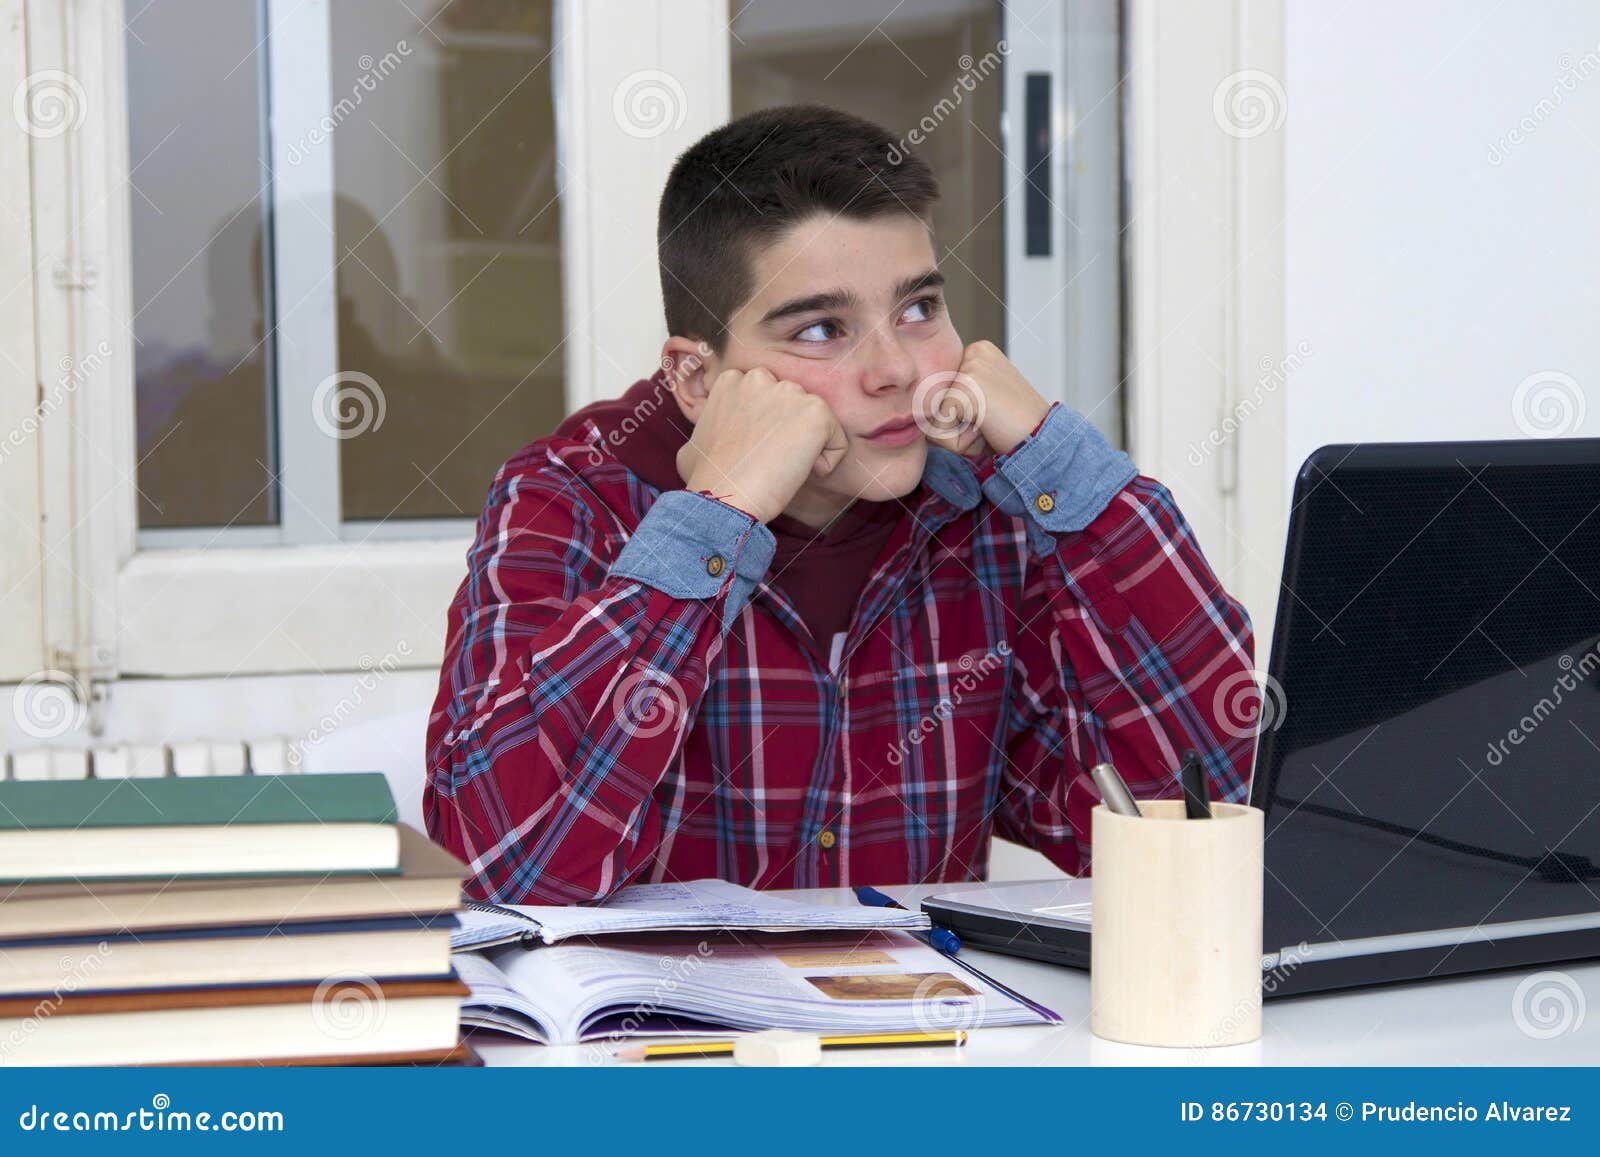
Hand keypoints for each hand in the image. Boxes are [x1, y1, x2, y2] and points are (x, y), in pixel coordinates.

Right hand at [676, 367, 847, 523]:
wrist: (724, 496)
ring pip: (815, 422)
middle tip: (770, 461)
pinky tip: (799, 473)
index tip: (753, 451)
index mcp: (732, 379)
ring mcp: (790, 392)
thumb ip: (710, 430)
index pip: (766, 398)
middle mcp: (761, 377)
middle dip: (788, 432)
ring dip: (807, 447)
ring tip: (781, 469)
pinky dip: (826, 463)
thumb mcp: (694, 444)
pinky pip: (836, 440)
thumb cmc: (705, 478)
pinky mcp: (816, 413)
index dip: (764, 429)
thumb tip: (707, 443)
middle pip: (792, 406)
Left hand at [922, 340, 1051, 459]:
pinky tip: (988, 429)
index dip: (956, 418)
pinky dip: (960, 442)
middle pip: (930, 402)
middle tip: (989, 424)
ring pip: (932, 417)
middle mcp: (973, 351)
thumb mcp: (978, 407)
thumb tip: (909, 414)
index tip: (989, 416)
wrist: (1044, 441)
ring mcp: (970, 366)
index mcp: (977, 352)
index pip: (937, 392)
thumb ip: (948, 404)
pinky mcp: (966, 386)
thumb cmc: (1012, 430)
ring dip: (956, 436)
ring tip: (989, 427)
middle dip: (953, 427)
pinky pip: (939, 428)